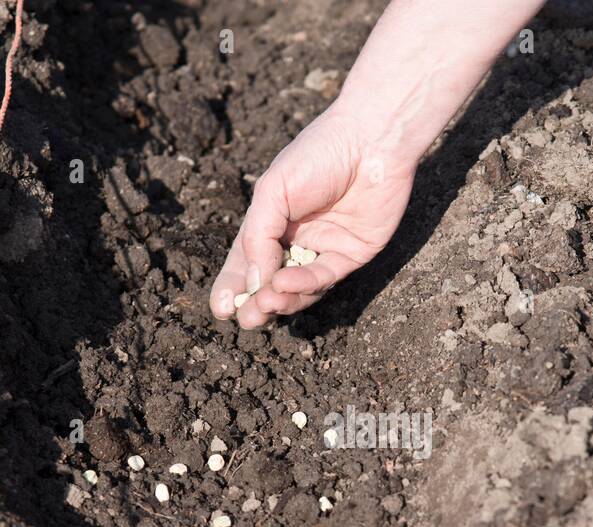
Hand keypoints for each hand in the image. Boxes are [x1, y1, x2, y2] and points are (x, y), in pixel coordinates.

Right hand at [209, 107, 414, 328]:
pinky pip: (325, 277)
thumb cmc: (317, 154)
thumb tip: (254, 282)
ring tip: (264, 305)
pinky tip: (285, 285)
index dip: (233, 286)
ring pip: (299, 287)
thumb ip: (260, 236)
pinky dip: (304, 284)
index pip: (247, 261)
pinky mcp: (352, 254)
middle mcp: (297, 239)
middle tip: (245, 319)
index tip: (221, 308)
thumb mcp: (275, 191)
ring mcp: (325, 249)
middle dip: (256, 303)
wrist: (371, 140)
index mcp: (271, 221)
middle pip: (271, 282)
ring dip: (280, 300)